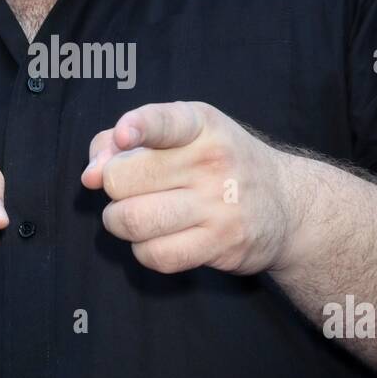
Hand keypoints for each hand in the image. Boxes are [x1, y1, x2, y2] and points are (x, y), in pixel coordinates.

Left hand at [81, 101, 295, 275]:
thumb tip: (90, 174)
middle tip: (129, 190)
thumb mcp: (182, 133)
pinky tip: (158, 238)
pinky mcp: (221, 245)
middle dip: (112, 188)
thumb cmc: (216, 162)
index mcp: (200, 124)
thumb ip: (123, 140)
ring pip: (132, 221)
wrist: (286, 204)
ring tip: (135, 215)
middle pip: (122, 180)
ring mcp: (218, 205)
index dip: (137, 128)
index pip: (164, 122)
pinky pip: (155, 255)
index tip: (124, 137)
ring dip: (119, 222)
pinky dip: (144, 251)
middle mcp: (212, 161)